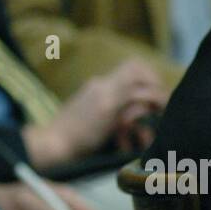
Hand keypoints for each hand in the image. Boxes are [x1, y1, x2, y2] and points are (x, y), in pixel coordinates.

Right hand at [27, 58, 168, 163]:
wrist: (51, 144)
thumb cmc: (66, 138)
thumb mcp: (86, 118)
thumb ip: (105, 113)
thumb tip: (128, 123)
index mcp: (96, 87)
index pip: (128, 68)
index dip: (146, 77)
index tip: (152, 97)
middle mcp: (100, 85)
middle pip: (135, 65)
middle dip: (154, 82)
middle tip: (160, 104)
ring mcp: (103, 94)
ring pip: (139, 79)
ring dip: (155, 96)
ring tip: (159, 116)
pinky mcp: (106, 108)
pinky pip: (136, 99)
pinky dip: (146, 113)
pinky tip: (146, 134)